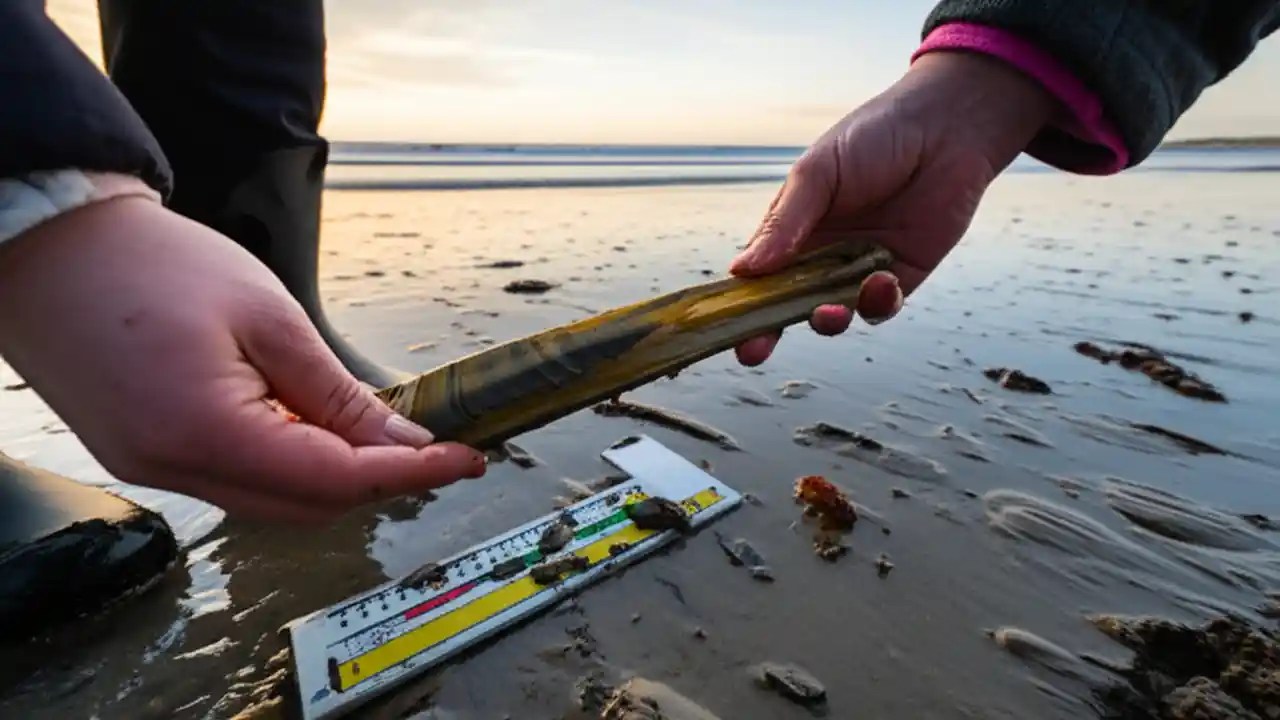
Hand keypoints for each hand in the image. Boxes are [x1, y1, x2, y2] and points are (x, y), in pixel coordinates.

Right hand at [0, 196, 485, 522]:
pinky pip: (234, 481)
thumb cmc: (148, 263)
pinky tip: (306, 425)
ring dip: (331, 475)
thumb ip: (338, 394)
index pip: (335, 482)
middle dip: (376, 480)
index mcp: (205, 432)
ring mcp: (152, 470)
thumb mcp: (267, 317)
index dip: (410, 474)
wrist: (49, 246)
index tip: (463, 458)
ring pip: (273, 502)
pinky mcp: (144, 457)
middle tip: (429, 443)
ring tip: (369, 427)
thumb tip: (399, 442)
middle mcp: (173, 469)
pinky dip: (285, 464)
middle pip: (307, 507)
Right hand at [729, 51, 1056, 364]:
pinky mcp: (901, 276)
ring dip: (826, 320)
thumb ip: (784, 224)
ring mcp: (858, 269)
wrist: (945, 126)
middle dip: (767, 331)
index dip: (741, 303)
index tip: (723, 327)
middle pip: (787, 305)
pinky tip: (880, 281)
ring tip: (827, 313)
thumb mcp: (817, 174)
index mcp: (792, 228)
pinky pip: (880, 307)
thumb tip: (742, 270)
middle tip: (752, 350)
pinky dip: (875, 303)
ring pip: (833, 314)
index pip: (758, 274)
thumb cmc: (873, 137)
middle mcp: (821, 255)